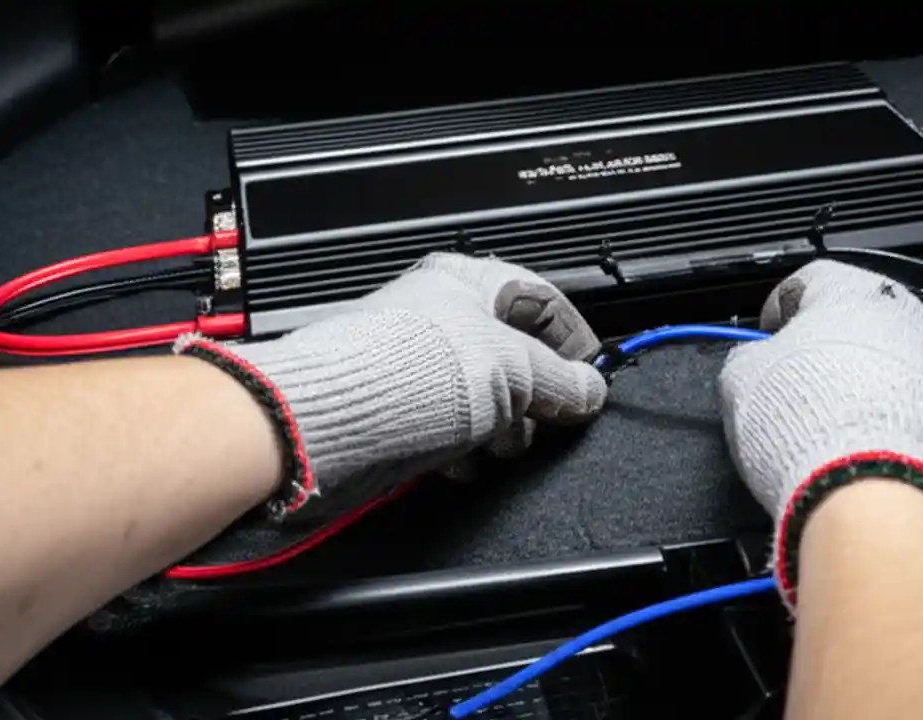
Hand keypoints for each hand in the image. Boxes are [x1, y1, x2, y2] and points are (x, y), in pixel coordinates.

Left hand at [179, 252, 607, 524]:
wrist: (330, 423)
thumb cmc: (405, 370)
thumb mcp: (511, 367)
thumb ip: (560, 380)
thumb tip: (591, 390)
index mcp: (467, 283)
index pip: (542, 302)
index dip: (574, 342)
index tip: (592, 381)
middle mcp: (443, 320)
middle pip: (517, 360)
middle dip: (534, 399)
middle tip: (539, 421)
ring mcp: (421, 368)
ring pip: (487, 403)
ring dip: (499, 432)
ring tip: (493, 445)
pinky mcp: (402, 413)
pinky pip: (453, 433)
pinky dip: (463, 451)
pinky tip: (458, 463)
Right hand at [718, 259, 922, 605]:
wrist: (883, 499)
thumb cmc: (811, 428)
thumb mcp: (743, 382)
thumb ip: (749, 359)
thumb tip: (755, 364)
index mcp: (852, 295)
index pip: (811, 280)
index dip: (783, 308)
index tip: (769, 335)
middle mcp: (914, 321)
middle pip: (868, 327)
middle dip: (837, 354)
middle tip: (806, 394)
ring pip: (911, 373)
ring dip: (881, 394)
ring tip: (848, 439)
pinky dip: (917, 438)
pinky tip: (888, 464)